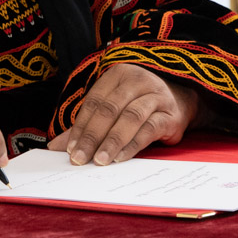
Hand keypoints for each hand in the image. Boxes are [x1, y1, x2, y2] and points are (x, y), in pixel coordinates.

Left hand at [47, 64, 200, 166]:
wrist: (181, 99)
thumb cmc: (139, 104)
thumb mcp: (114, 107)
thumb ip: (87, 125)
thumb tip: (56, 147)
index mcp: (118, 75)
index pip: (94, 101)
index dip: (80, 126)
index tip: (69, 149)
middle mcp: (138, 81)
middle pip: (109, 109)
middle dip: (92, 136)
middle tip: (79, 159)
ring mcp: (156, 96)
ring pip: (130, 118)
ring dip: (112, 142)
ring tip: (99, 161)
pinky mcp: (171, 115)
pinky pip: (149, 129)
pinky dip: (133, 145)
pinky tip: (121, 158)